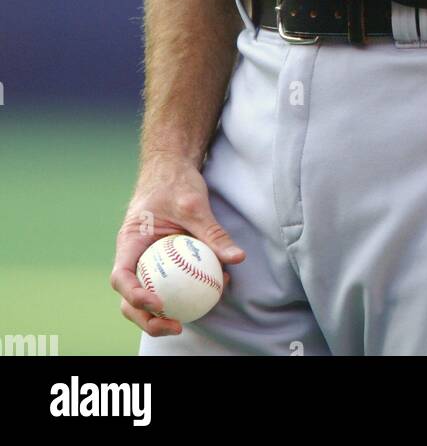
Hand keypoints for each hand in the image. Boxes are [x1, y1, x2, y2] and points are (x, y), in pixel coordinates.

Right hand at [110, 153, 245, 337]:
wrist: (172, 168)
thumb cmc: (176, 182)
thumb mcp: (195, 205)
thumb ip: (212, 233)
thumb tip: (236, 258)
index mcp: (129, 241)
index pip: (121, 276)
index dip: (135, 296)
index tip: (159, 303)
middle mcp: (133, 256)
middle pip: (128, 298)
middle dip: (147, 319)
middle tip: (175, 327)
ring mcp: (145, 261)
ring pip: (146, 296)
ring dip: (162, 315)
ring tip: (187, 322)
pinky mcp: (161, 263)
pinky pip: (167, 283)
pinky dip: (182, 294)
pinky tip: (208, 295)